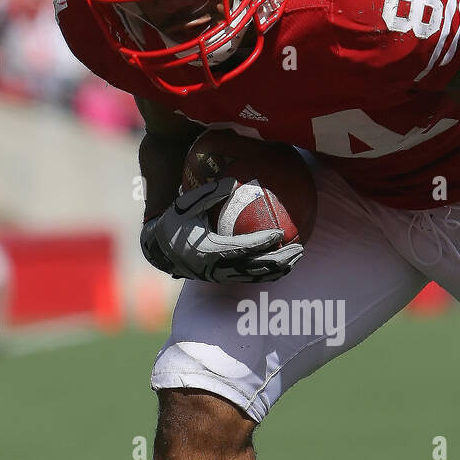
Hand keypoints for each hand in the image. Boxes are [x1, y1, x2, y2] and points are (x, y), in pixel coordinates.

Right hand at [140, 179, 302, 282]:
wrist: (159, 250)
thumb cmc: (174, 223)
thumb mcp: (186, 205)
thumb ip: (210, 194)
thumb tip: (232, 180)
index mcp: (208, 250)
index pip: (242, 248)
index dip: (263, 242)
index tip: (281, 233)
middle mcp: (217, 268)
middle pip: (256, 268)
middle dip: (280, 260)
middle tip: (299, 249)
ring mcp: (221, 276)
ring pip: (256, 277)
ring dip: (279, 269)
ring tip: (297, 257)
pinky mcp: (223, 279)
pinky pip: (251, 278)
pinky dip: (269, 273)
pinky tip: (283, 263)